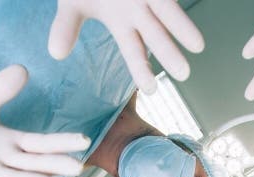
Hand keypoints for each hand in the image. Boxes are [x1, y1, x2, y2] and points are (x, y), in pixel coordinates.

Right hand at [48, 0, 204, 93]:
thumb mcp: (73, 3)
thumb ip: (66, 27)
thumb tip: (55, 54)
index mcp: (122, 22)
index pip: (134, 51)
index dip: (142, 69)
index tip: (151, 91)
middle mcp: (139, 9)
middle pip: (156, 34)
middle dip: (168, 52)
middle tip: (183, 73)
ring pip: (167, 10)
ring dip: (181, 27)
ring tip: (198, 45)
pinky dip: (173, 1)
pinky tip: (189, 0)